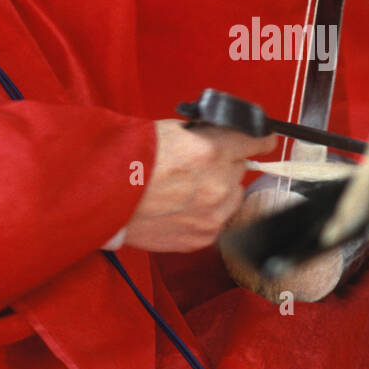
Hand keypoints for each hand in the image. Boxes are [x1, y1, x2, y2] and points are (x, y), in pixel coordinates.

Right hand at [121, 119, 274, 252]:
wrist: (104, 196)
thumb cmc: (130, 159)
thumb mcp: (169, 130)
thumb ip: (202, 136)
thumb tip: (219, 138)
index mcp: (211, 151)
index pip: (255, 142)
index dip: (260, 139)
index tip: (264, 140)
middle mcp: (218, 185)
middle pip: (239, 169)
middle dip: (224, 164)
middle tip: (197, 164)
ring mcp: (212, 215)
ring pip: (231, 197)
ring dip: (218, 190)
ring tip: (186, 188)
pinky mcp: (202, 238)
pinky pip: (216, 221)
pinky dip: (204, 213)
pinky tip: (179, 206)